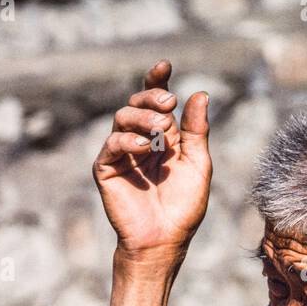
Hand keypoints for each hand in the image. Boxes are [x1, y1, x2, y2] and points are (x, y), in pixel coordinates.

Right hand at [92, 59, 211, 256]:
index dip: (156, 80)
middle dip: (152, 97)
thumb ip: (197, 131)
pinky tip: (145, 147)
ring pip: (122, 118)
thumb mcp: (197, 165)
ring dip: (142, 117)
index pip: (155, 101)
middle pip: (137, 102)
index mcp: (163, 137)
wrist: (164, 240)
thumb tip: (199, 93)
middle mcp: (140, 141)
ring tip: (161, 129)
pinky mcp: (107, 169)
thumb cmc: (183, 208)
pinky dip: (128, 141)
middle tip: (168, 104)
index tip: (165, 65)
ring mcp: (122, 154)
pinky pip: (112, 145)